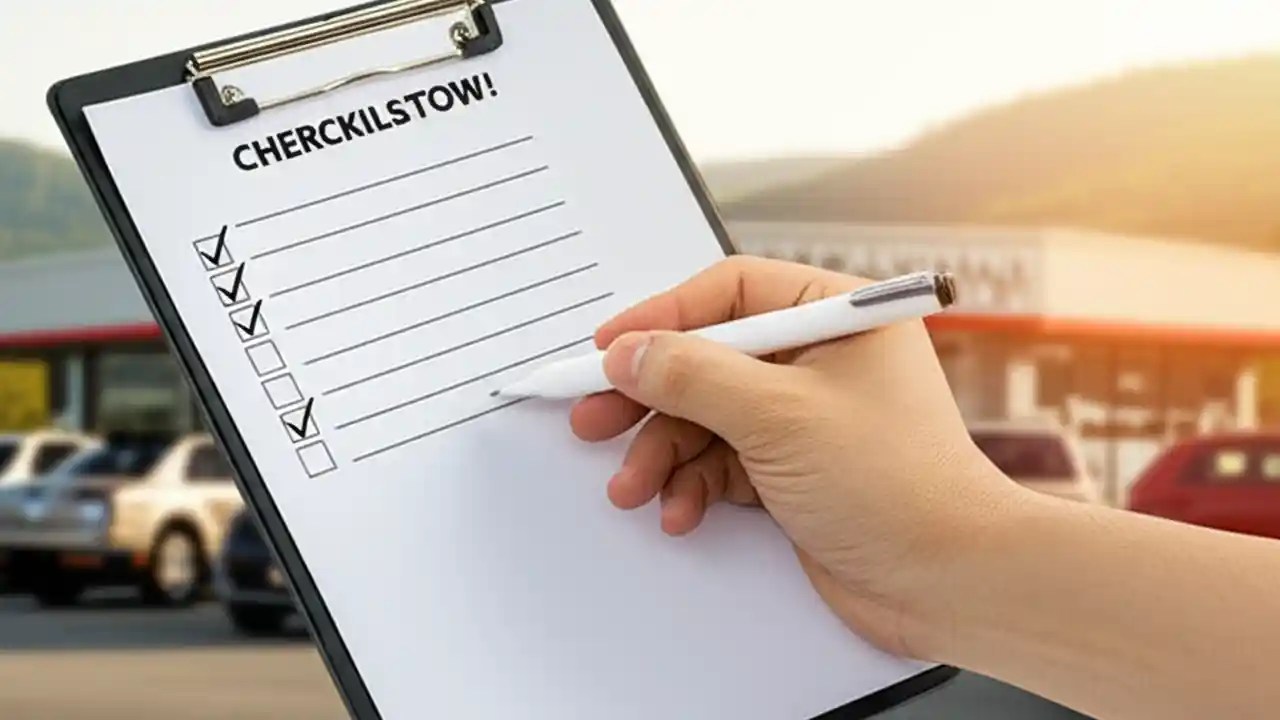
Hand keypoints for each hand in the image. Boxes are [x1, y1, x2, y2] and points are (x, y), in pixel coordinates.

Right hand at [570, 256, 1024, 658]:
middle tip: (593, 420)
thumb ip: (693, 377)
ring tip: (631, 487)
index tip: (607, 348)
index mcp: (837, 315)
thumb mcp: (779, 416)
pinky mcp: (794, 470)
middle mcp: (821, 358)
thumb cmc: (894, 482)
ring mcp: (806, 416)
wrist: (949, 582)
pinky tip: (679, 510)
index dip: (662, 316)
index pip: (729, 293)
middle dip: (650, 396)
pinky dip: (694, 485)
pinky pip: (723, 462)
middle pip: (708, 358)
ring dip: (664, 452)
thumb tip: (627, 353)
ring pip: (707, 417)